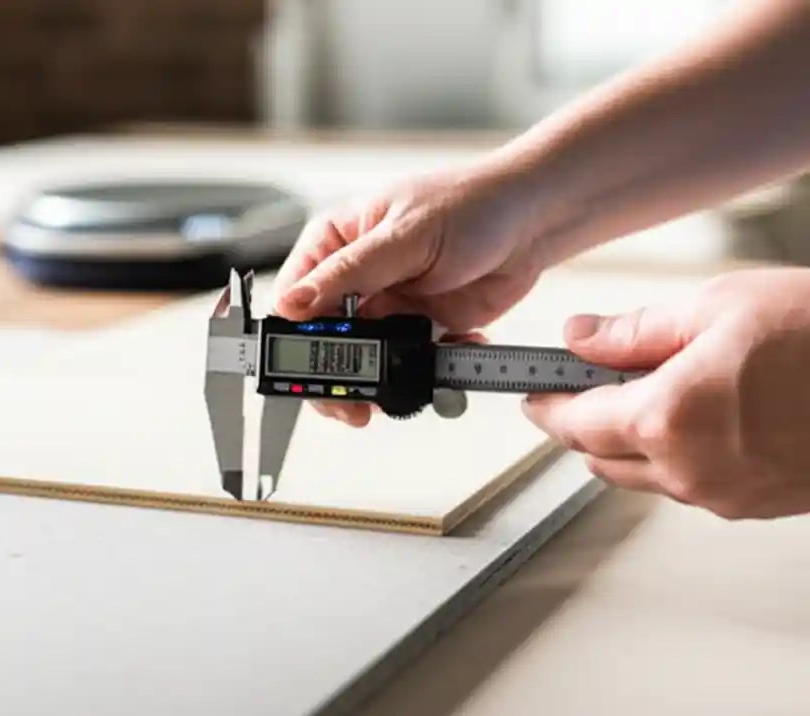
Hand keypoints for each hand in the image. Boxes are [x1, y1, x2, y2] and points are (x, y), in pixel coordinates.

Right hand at [272, 159, 552, 426]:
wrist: (534, 220)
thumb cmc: (471, 203)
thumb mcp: (404, 236)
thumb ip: (349, 274)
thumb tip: (294, 304)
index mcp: (335, 243)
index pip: (293, 297)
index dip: (294, 336)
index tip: (308, 364)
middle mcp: (354, 278)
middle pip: (321, 339)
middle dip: (335, 373)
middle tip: (351, 399)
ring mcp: (386, 306)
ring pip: (360, 360)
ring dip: (377, 381)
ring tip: (395, 394)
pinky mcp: (418, 328)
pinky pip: (405, 365)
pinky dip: (421, 375)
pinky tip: (444, 362)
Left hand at [523, 268, 809, 519]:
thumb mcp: (719, 307)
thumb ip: (634, 331)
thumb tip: (580, 337)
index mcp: (668, 417)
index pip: (572, 422)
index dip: (544, 403)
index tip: (531, 390)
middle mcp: (689, 469)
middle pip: (598, 456)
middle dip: (581, 421)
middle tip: (584, 382)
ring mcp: (724, 495)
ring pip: (641, 475)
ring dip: (627, 440)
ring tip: (648, 389)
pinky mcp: (756, 505)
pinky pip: (688, 484)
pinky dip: (672, 454)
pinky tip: (697, 413)